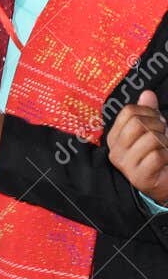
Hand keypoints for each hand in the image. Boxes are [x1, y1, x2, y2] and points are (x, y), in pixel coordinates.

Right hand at [107, 89, 167, 204]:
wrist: (164, 184)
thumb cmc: (158, 157)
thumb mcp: (151, 131)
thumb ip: (147, 112)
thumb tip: (147, 94)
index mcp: (115, 137)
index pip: (129, 112)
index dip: (149, 112)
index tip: (157, 122)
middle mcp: (115, 150)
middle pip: (138, 123)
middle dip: (159, 127)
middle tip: (163, 136)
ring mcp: (125, 164)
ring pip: (150, 138)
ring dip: (165, 142)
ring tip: (164, 150)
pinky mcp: (139, 176)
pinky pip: (157, 155)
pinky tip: (166, 161)